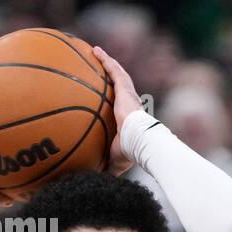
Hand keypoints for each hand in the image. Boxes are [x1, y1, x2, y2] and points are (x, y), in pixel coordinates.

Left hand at [92, 46, 143, 175]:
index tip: (108, 98)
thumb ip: (103, 167)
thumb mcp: (113, 161)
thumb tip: (92, 181)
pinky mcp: (125, 88)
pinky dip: (105, 60)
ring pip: (118, 75)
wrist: (139, 142)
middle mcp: (131, 104)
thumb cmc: (130, 153)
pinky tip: (94, 50)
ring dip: (108, 63)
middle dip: (112, 77)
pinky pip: (113, 70)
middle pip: (120, 87)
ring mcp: (129, 95)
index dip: (115, 100)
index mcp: (130, 120)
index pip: (121, 107)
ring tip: (96, 53)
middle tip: (101, 70)